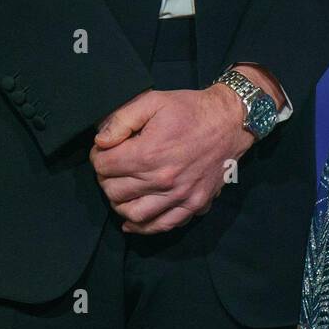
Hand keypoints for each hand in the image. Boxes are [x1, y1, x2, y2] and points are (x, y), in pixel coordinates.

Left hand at [90, 85, 253, 234]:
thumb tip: (100, 142)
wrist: (230, 120)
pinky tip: (132, 219)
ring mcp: (180, 196)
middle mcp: (162, 180)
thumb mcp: (154, 101)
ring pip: (133, 214)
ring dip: (119, 203)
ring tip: (122, 189)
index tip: (104, 150)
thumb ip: (122, 119)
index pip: (104, 166)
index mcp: (149, 153)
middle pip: (114, 192)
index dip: (98, 156)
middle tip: (112, 168)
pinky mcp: (194, 204)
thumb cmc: (190, 109)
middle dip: (106, 178)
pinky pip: (162, 225)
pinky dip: (142, 227)